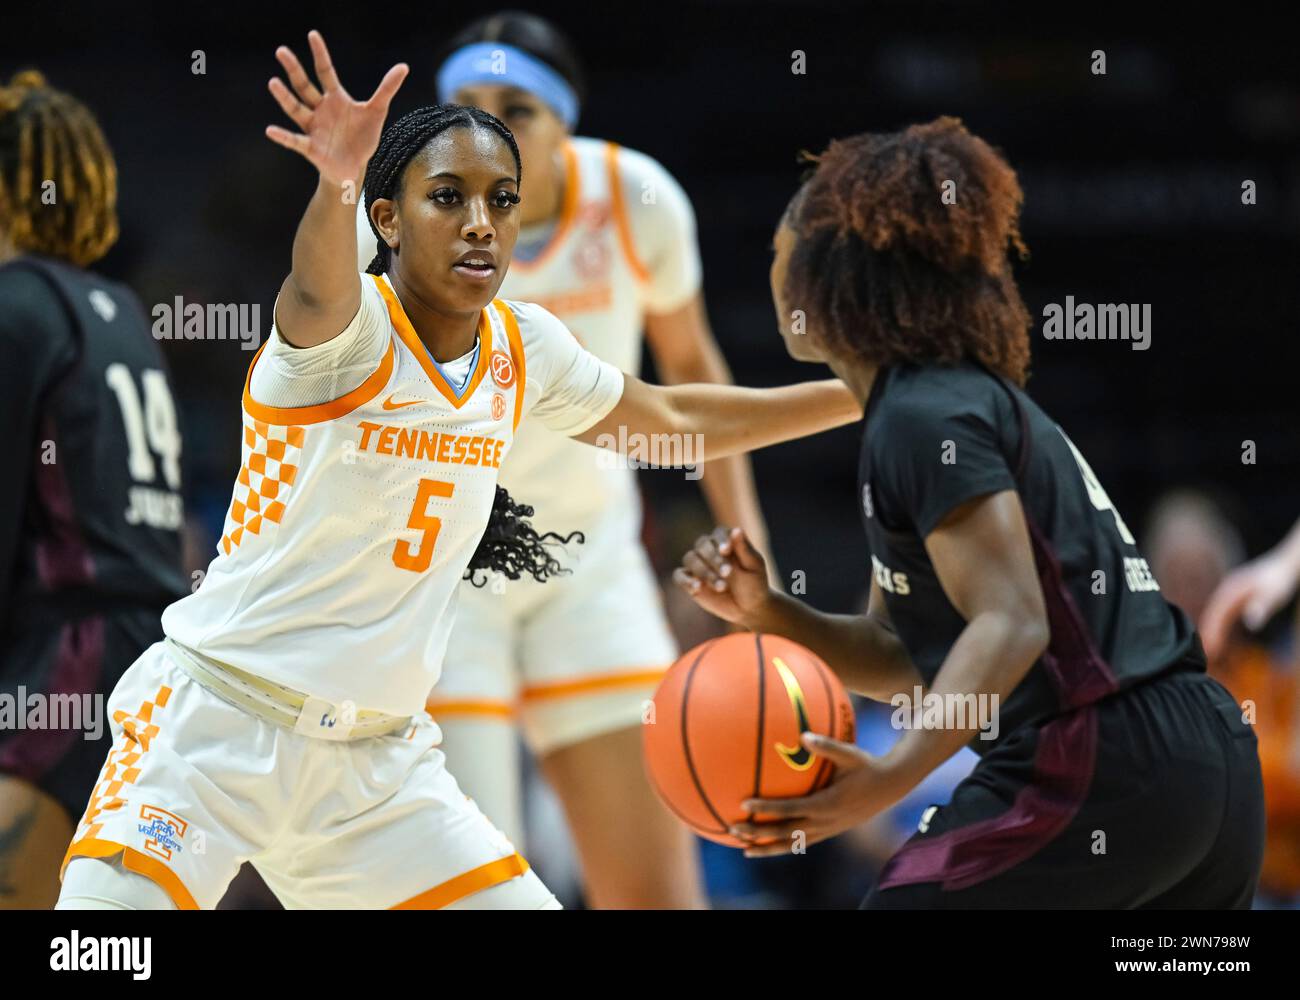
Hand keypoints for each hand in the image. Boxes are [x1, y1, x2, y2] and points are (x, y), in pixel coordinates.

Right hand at [264, 30, 407, 188]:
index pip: (325, 72)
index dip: (321, 54)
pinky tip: (270, 130)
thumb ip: (387, 89)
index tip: (312, 35)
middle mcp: (320, 110)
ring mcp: (313, 128)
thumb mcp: (377, 111)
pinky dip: (283, 136)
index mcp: (335, 98)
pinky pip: (294, 141)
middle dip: (294, 70)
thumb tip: (404, 66)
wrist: (355, 167)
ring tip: (273, 82)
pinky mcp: (311, 148)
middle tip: (281, 51)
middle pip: (304, 86)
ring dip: (285, 97)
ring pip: (296, 109)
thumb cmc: (362, 137)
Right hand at [672, 525, 774, 627]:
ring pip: (690, 559)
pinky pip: (679, 576)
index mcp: (726, 540)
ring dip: (704, 571)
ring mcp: (697, 564)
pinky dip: (685, 581)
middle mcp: (709, 549)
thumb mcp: (754, 566)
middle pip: (702, 545)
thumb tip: (736, 530)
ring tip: (722, 587)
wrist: (749, 607)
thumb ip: (744, 549)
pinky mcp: (689, 580)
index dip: (721, 540)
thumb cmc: (754, 583)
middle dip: (714, 559)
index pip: (718, 533)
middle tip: (728, 573)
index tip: (726, 550)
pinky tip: (697, 588)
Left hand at [729, 733, 905, 857]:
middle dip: (759, 833)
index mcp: (827, 803)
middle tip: (733, 828)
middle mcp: (825, 821)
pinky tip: (766, 845)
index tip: (745, 804)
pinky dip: (782, 846)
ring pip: (792, 844)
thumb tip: (803, 734)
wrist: (890, 787)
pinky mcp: (829, 832)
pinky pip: (801, 843)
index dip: (768, 808)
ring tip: (743, 850)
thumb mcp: (851, 753)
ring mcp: (827, 830)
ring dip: (767, 848)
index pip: (791, 808)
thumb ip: (827, 745)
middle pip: (786, 832)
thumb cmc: (867, 766)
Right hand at [1200, 551, 1299, 659]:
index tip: (1209, 649)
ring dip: (1212, 631)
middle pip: (1212, 615)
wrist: (1284, 565)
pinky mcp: (1235, 596)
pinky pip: (1223, 614)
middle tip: (1208, 655)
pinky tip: (1221, 637)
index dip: (1211, 632)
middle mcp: (1226, 590)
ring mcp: (1229, 592)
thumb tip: (1250, 623)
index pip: (1216, 614)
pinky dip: (1219, 626)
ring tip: (1212, 650)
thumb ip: (1260, 607)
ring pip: (1216, 615)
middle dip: (1208, 634)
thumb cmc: (1279, 580)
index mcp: (1230, 590)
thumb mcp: (1272, 594)